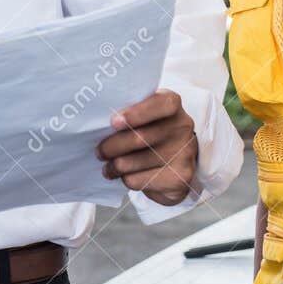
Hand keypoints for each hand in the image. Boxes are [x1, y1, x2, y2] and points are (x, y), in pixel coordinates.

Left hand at [96, 88, 199, 206]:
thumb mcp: (144, 115)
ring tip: (108, 167)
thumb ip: (128, 113)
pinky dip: (126, 179)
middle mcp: (182, 126)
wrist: (175, 161)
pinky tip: (125, 176)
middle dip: (112, 147)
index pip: (160, 104)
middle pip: (140, 138)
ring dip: (115, 166)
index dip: (136, 114)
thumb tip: (98, 123)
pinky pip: (140, 180)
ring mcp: (184, 152)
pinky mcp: (180, 177)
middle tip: (99, 152)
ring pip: (135, 162)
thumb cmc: (151, 131)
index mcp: (171, 104)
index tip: (114, 123)